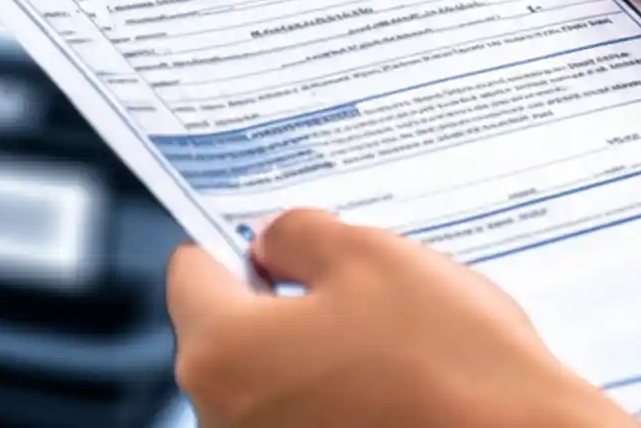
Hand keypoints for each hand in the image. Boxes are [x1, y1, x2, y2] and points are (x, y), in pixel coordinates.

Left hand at [168, 210, 637, 427]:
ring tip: (389, 335)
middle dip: (278, 298)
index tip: (270, 231)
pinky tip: (396, 381)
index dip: (232, 238)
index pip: (191, 271)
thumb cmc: (448, 360)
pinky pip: (302, 417)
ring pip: (269, 378)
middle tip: (349, 278)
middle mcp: (223, 419)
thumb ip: (298, 235)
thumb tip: (273, 242)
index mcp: (221, 353)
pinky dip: (335, 395)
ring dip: (311, 350)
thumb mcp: (370, 256)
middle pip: (227, 330)